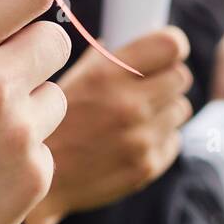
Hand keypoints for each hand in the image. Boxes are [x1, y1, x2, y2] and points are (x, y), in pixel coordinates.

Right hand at [25, 27, 193, 223]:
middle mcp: (128, 106)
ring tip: (137, 116)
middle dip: (167, 78)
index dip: (172, 46)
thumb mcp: (72, 79)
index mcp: (108, 75)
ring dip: (165, 109)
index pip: (171, 46)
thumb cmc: (54, 124)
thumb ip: (107, 57)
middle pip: (181, 77)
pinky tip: (133, 140)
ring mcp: (141, 139)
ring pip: (181, 109)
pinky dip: (160, 138)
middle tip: (149, 85)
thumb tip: (138, 40)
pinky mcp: (147, 166)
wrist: (41, 183)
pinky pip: (173, 140)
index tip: (167, 51)